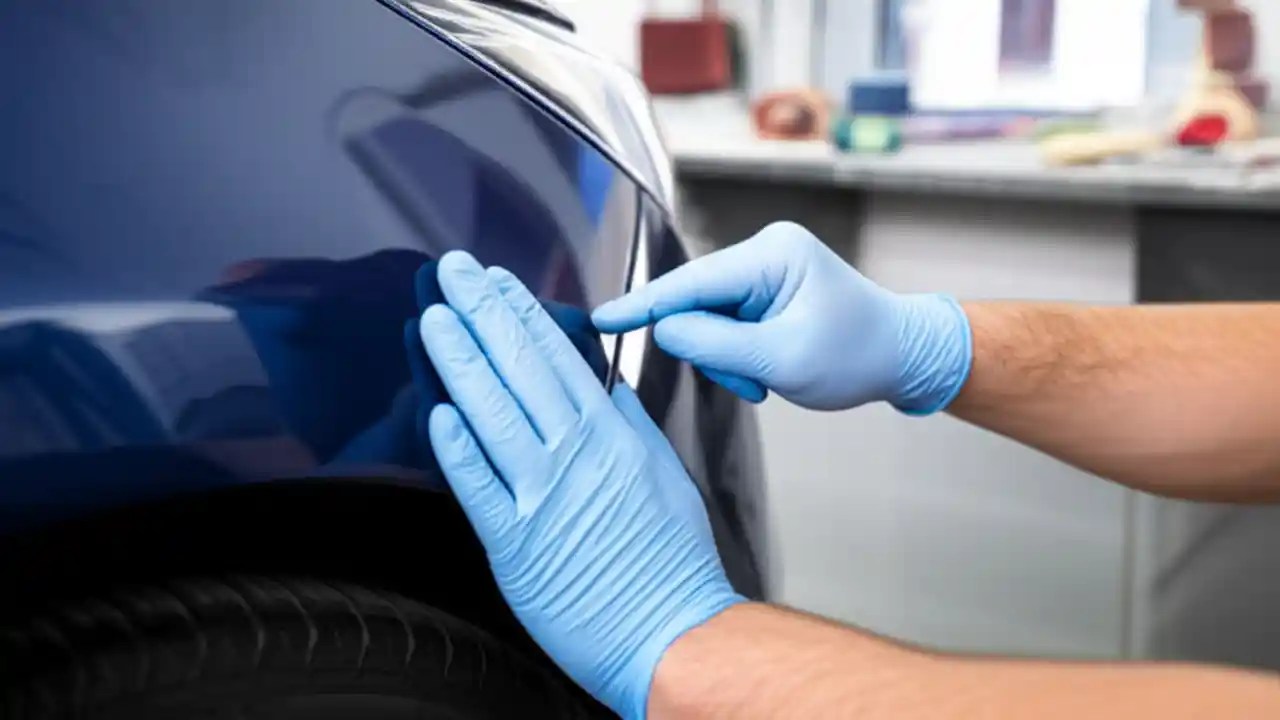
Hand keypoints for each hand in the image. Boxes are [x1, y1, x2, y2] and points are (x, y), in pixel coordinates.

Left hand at [419, 251, 743, 718]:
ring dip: (460, 362)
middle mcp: (576, 457)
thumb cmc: (672, 563)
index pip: (559, 358)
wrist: (673, 633)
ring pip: (494, 415)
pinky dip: (458, 449)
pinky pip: (479, 487)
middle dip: (482, 313)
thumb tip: (611, 390)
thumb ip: (632, 428)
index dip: (521, 313)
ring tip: (433, 318)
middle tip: (451, 271)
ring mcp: (544, 498)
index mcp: (612, 436)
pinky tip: (438, 411)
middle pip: (521, 370)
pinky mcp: (517, 545)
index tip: (497, 280)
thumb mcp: (665, 478)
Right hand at [592, 222, 971, 413]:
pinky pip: (727, 321)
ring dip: (727, 358)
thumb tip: (664, 329)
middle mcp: (765, 250)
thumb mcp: (782, 360)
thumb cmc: (857, 356)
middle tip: (752, 384)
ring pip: (709, 318)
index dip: (643, 305)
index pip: (690, 283)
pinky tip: (766, 369)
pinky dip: (738, 353)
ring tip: (765, 380)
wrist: (903, 355)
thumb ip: (715, 345)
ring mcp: (766, 267)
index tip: (601, 321)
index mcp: (773, 255)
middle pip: (697, 303)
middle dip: (713, 350)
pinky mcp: (767, 286)